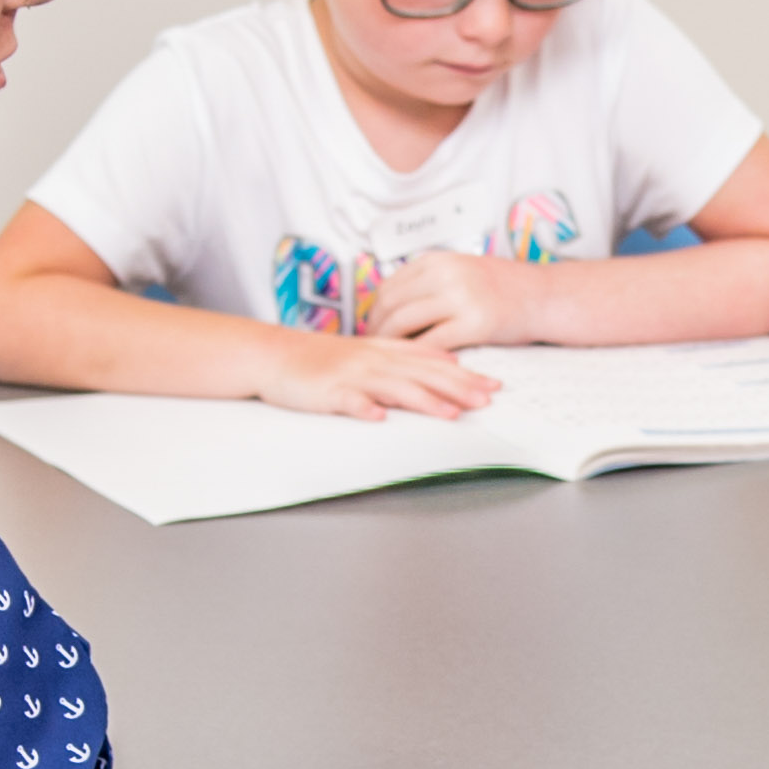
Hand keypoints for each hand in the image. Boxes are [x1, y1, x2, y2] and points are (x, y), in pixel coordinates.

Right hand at [261, 327, 499, 420]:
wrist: (274, 354)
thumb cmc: (322, 358)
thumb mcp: (369, 351)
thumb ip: (406, 355)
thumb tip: (447, 359)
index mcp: (385, 351)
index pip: (432, 361)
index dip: (464, 374)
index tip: (494, 385)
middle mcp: (373, 360)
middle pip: (422, 374)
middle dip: (456, 388)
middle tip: (486, 400)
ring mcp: (350, 375)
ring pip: (393, 387)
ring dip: (423, 400)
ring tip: (450, 414)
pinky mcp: (327, 390)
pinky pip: (347, 400)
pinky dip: (363, 407)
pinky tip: (378, 418)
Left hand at [365, 252, 542, 350]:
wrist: (545, 297)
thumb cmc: (506, 288)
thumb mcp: (462, 270)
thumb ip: (430, 281)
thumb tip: (393, 302)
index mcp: (438, 260)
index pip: (389, 286)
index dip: (373, 311)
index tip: (371, 328)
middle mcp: (445, 274)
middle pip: (390, 305)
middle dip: (375, 330)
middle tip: (372, 350)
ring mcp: (460, 297)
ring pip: (405, 324)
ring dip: (390, 346)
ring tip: (388, 360)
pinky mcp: (474, 323)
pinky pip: (431, 343)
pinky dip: (416, 357)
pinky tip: (414, 368)